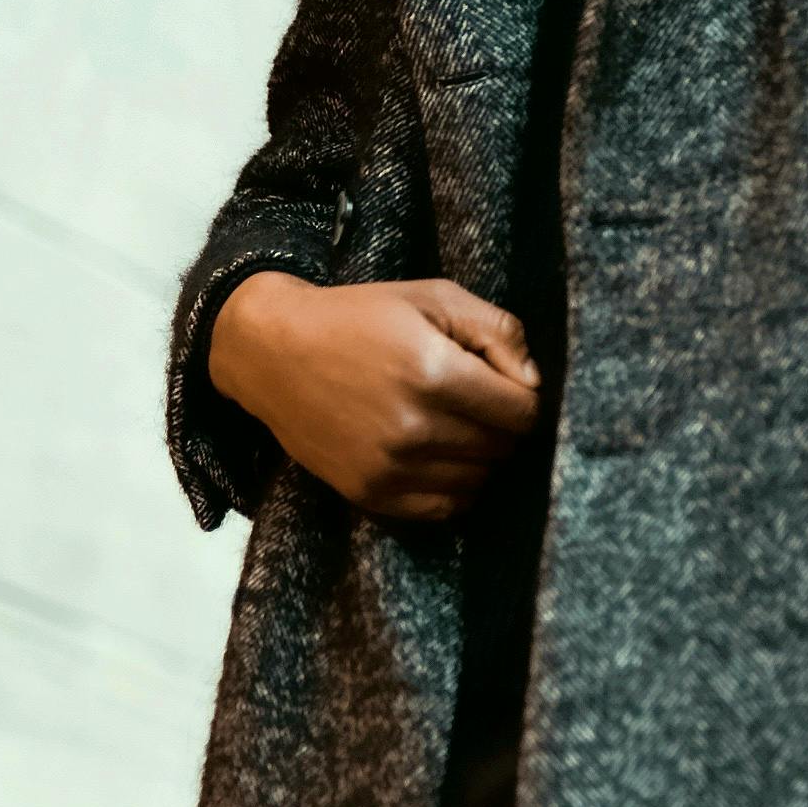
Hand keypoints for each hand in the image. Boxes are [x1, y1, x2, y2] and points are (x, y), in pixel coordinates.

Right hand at [208, 271, 538, 521]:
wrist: (273, 352)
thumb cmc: (360, 317)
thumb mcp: (434, 297)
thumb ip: (498, 332)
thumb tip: (534, 384)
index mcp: (435, 373)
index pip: (524, 413)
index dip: (524, 398)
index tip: (505, 386)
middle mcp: (414, 427)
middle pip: (504, 449)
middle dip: (502, 427)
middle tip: (476, 403)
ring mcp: (390, 467)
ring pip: (480, 481)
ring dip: (480, 458)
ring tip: (454, 426)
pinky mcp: (370, 493)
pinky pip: (445, 509)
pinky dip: (455, 487)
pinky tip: (438, 456)